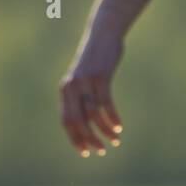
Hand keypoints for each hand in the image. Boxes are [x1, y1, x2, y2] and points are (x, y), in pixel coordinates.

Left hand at [60, 31, 123, 155]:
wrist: (103, 33)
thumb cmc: (95, 60)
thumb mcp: (84, 78)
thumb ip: (81, 97)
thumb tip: (86, 124)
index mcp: (65, 90)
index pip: (66, 121)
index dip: (76, 139)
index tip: (86, 152)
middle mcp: (72, 87)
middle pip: (79, 121)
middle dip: (90, 139)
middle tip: (102, 150)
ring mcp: (85, 81)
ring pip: (94, 114)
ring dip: (105, 131)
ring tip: (115, 140)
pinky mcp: (100, 76)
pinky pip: (106, 103)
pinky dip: (113, 117)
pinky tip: (120, 127)